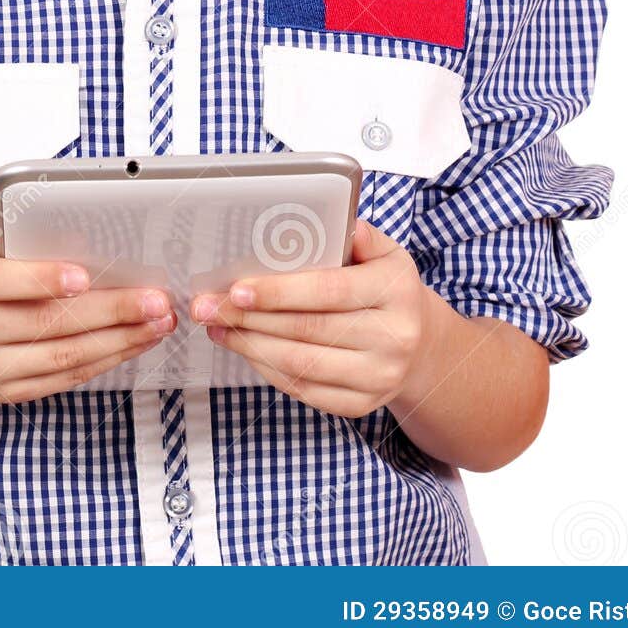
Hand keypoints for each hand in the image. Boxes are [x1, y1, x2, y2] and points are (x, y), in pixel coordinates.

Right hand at [0, 161, 177, 405]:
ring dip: (118, 340)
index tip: (83, 275)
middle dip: (107, 312)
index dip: (42, 280)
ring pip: (61, 356)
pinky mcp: (10, 392)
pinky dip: (104, 361)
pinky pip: (63, 378)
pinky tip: (134, 342)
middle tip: (153, 298)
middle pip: (45, 323)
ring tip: (158, 320)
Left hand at [188, 218, 432, 416]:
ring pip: (300, 364)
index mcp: (395, 291)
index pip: (328, 291)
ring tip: (216, 326)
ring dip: (249, 345)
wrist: (420, 346)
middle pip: (307, 329)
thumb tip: (337, 222)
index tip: (237, 289)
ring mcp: (378, 377)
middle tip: (207, 306)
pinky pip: (303, 390)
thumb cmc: (388, 289)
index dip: (279, 292)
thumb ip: (362, 237)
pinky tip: (244, 348)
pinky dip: (267, 369)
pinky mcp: (360, 405)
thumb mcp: (387, 254)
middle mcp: (392, 338)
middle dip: (248, 317)